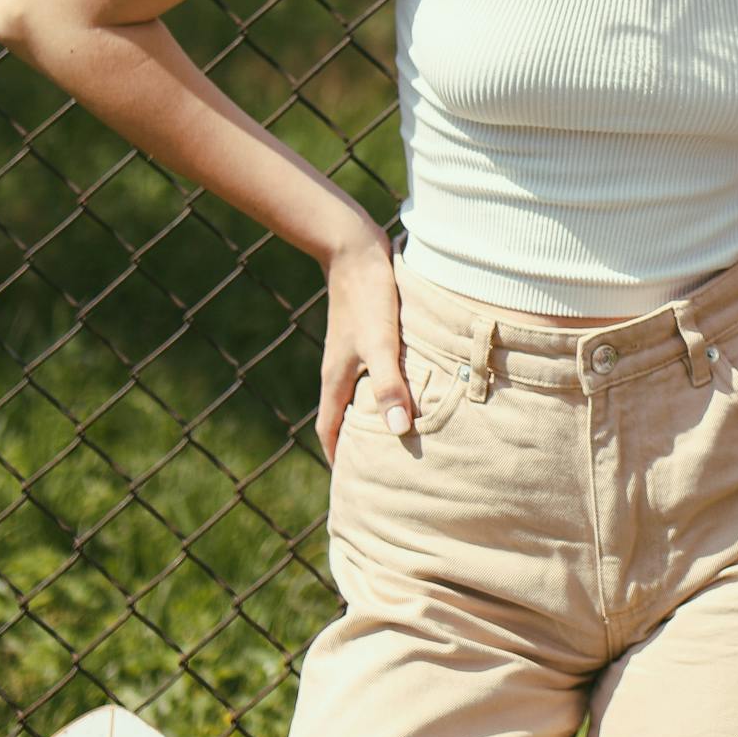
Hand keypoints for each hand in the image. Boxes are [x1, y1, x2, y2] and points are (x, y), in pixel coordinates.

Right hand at [316, 231, 414, 460]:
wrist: (355, 248)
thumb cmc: (369, 297)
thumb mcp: (382, 344)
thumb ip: (390, 386)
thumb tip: (399, 432)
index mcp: (337, 379)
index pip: (331, 431)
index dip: (339, 459)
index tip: (351, 488)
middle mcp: (340, 369)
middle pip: (343, 416)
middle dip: (354, 444)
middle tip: (375, 469)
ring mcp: (351, 351)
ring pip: (357, 394)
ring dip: (370, 416)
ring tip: (394, 435)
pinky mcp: (365, 333)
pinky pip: (370, 372)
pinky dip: (383, 389)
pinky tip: (406, 385)